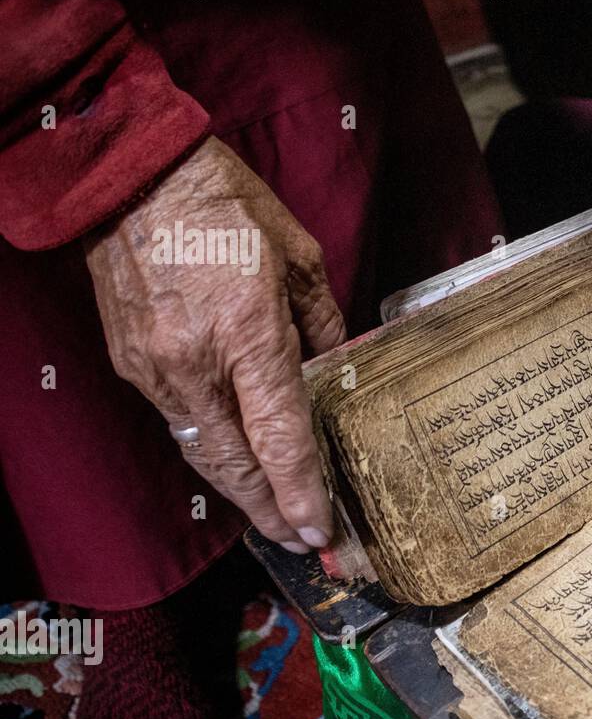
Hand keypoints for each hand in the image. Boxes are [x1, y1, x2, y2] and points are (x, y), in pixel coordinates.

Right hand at [84, 136, 346, 553]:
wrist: (130, 175)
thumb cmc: (223, 205)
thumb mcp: (299, 256)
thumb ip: (321, 322)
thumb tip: (335, 369)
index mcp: (248, 333)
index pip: (280, 436)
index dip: (301, 492)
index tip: (320, 530)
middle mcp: (197, 364)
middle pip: (238, 465)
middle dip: (271, 512)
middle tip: (302, 543)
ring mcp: (157, 368)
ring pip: (204, 453)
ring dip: (241, 491)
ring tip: (274, 517)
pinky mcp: (133, 363)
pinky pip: (181, 423)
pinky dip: (212, 451)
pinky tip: (237, 464)